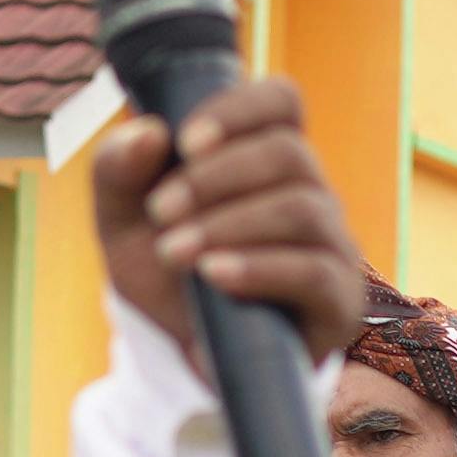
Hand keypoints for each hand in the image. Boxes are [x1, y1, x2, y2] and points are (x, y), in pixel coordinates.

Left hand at [91, 78, 361, 357]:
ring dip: (230, 224)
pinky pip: (313, 271)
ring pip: (302, 209)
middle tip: (161, 211)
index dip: (240, 110)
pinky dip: (259, 268)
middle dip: (217, 178)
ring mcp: (330, 245)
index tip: (186, 142)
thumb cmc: (165, 273)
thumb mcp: (122, 222)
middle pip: (289, 153)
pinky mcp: (337, 300)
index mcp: (264, 159)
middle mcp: (308, 193)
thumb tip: (147, 130)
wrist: (184, 354)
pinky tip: (215, 275)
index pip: (281, 102)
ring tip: (177, 252)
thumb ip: (119, 172)